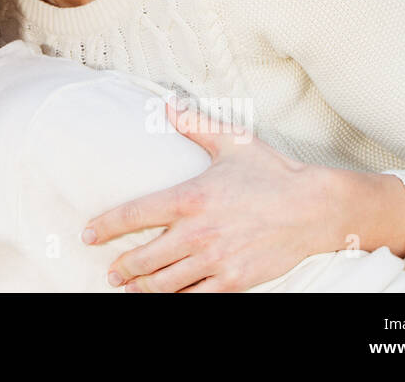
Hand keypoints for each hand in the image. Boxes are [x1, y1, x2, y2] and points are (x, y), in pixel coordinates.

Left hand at [83, 99, 342, 291]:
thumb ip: (195, 125)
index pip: (135, 215)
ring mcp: (217, 260)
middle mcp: (199, 233)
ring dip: (143, 288)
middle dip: (121, 268)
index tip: (88, 234)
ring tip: (131, 287)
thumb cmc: (272, 173)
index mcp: (191, 198)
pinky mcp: (235, 280)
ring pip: (166, 283)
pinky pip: (197, 296)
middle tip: (111, 271)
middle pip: (144, 259)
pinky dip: (179, 298)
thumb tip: (167, 106)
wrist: (316, 208)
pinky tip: (169, 296)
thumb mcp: (232, 142)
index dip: (106, 227)